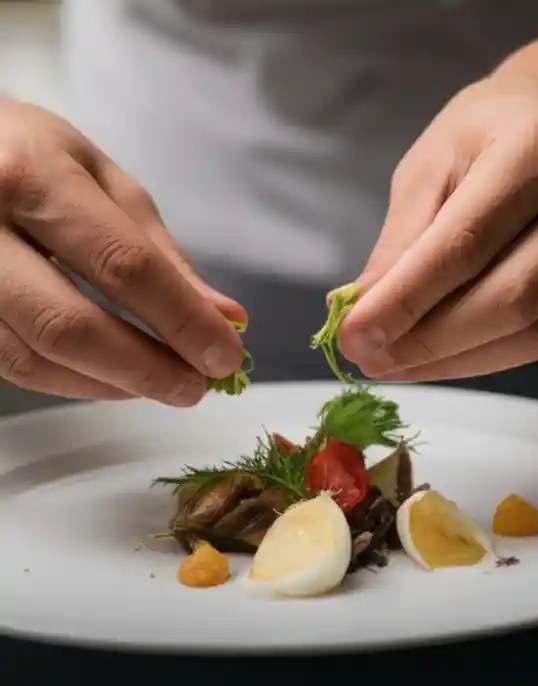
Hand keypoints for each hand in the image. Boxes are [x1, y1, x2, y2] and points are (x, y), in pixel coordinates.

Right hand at [0, 100, 245, 405]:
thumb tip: (225, 318)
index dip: (180, 319)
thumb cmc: (28, 156)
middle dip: (144, 368)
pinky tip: (112, 377)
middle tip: (196, 386)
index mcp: (31, 177)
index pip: (120, 264)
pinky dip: (70, 381)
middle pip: (67, 325)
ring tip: (163, 384)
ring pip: (32, 357)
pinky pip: (8, 363)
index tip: (225, 355)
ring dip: (109, 384)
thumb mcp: (99, 179)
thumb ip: (160, 252)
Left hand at [337, 47, 537, 381]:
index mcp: (536, 150)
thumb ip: (402, 239)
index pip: (467, 243)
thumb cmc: (489, 132)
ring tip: (400, 363)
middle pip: (510, 298)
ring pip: (534, 330)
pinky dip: (491, 358)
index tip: (355, 336)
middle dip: (431, 341)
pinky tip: (446, 357)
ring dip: (458, 360)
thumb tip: (365, 314)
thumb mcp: (430, 164)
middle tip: (372, 358)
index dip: (408, 299)